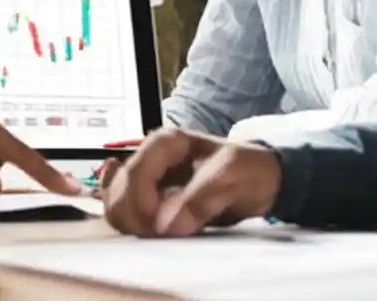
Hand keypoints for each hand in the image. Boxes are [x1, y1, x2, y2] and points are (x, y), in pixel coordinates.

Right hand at [103, 128, 281, 237]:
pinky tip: (144, 225)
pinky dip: (129, 223)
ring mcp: (146, 179)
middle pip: (119, 193)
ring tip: (166, 232)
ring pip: (116, 206)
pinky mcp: (148, 199)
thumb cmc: (248, 169)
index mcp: (165, 143)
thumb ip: (201, 199)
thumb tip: (167, 225)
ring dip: (134, 225)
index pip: (134, 175)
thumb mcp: (232, 177)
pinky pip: (123, 212)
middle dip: (138, 218)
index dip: (144, 203)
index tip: (164, 226)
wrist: (261, 180)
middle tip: (169, 232)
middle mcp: (149, 158)